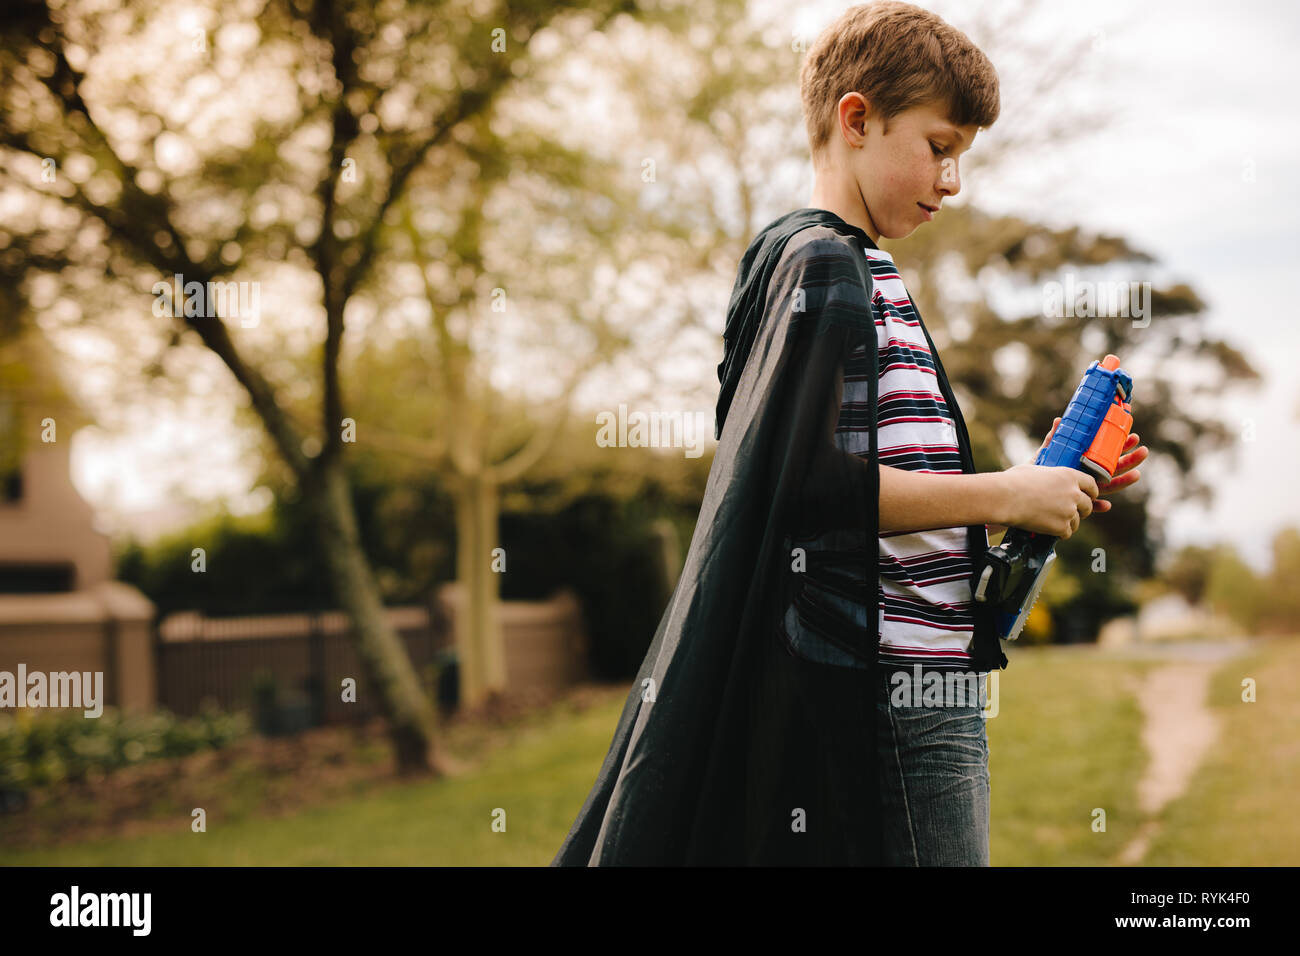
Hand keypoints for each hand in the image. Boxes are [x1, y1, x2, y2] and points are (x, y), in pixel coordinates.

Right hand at [999, 462, 1098, 539]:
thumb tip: (1052, 432)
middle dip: (1081, 510)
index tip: (1089, 496)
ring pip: (1077, 521)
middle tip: (1068, 511)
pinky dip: (1058, 533)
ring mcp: (1069, 511)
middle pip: (1088, 505)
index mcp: (1069, 475)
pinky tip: (1047, 528)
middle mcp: (1074, 493)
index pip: (1092, 485)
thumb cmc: (1014, 480)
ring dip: (1068, 522)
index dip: (1091, 492)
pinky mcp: (1061, 527)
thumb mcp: (1034, 465)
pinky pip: (1066, 533)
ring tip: (1052, 520)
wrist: (1004, 499)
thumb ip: (1047, 456)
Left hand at [1032, 418, 1147, 513]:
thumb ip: (1054, 440)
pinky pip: (1090, 506)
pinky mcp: (1078, 503)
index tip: (1133, 436)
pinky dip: (1098, 506)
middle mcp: (1089, 476)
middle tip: (1143, 450)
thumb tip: (1058, 420)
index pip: (1107, 453)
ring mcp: (1086, 490)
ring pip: (1109, 485)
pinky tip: (1106, 506)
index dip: (1121, 445)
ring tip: (1137, 474)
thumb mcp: (1047, 454)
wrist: (1025, 491)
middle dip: (1130, 459)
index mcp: (1086, 462)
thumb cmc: (1038, 471)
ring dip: (1124, 481)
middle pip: (1114, 467)